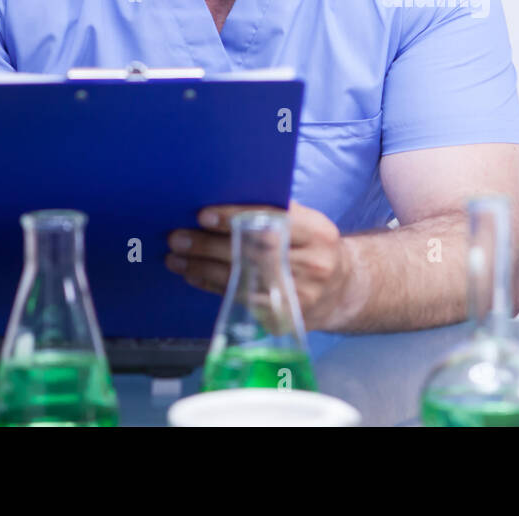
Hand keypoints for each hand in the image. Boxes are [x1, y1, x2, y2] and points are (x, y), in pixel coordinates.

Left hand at [166, 200, 352, 329]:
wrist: (342, 290)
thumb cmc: (314, 248)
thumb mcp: (308, 225)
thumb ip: (276, 213)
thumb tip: (222, 199)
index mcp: (318, 233)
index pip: (273, 222)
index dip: (237, 218)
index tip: (204, 215)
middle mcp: (313, 265)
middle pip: (253, 253)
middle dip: (210, 244)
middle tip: (178, 236)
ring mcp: (299, 296)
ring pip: (242, 279)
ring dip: (202, 267)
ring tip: (175, 256)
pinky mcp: (284, 318)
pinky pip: (240, 300)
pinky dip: (212, 286)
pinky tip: (192, 274)